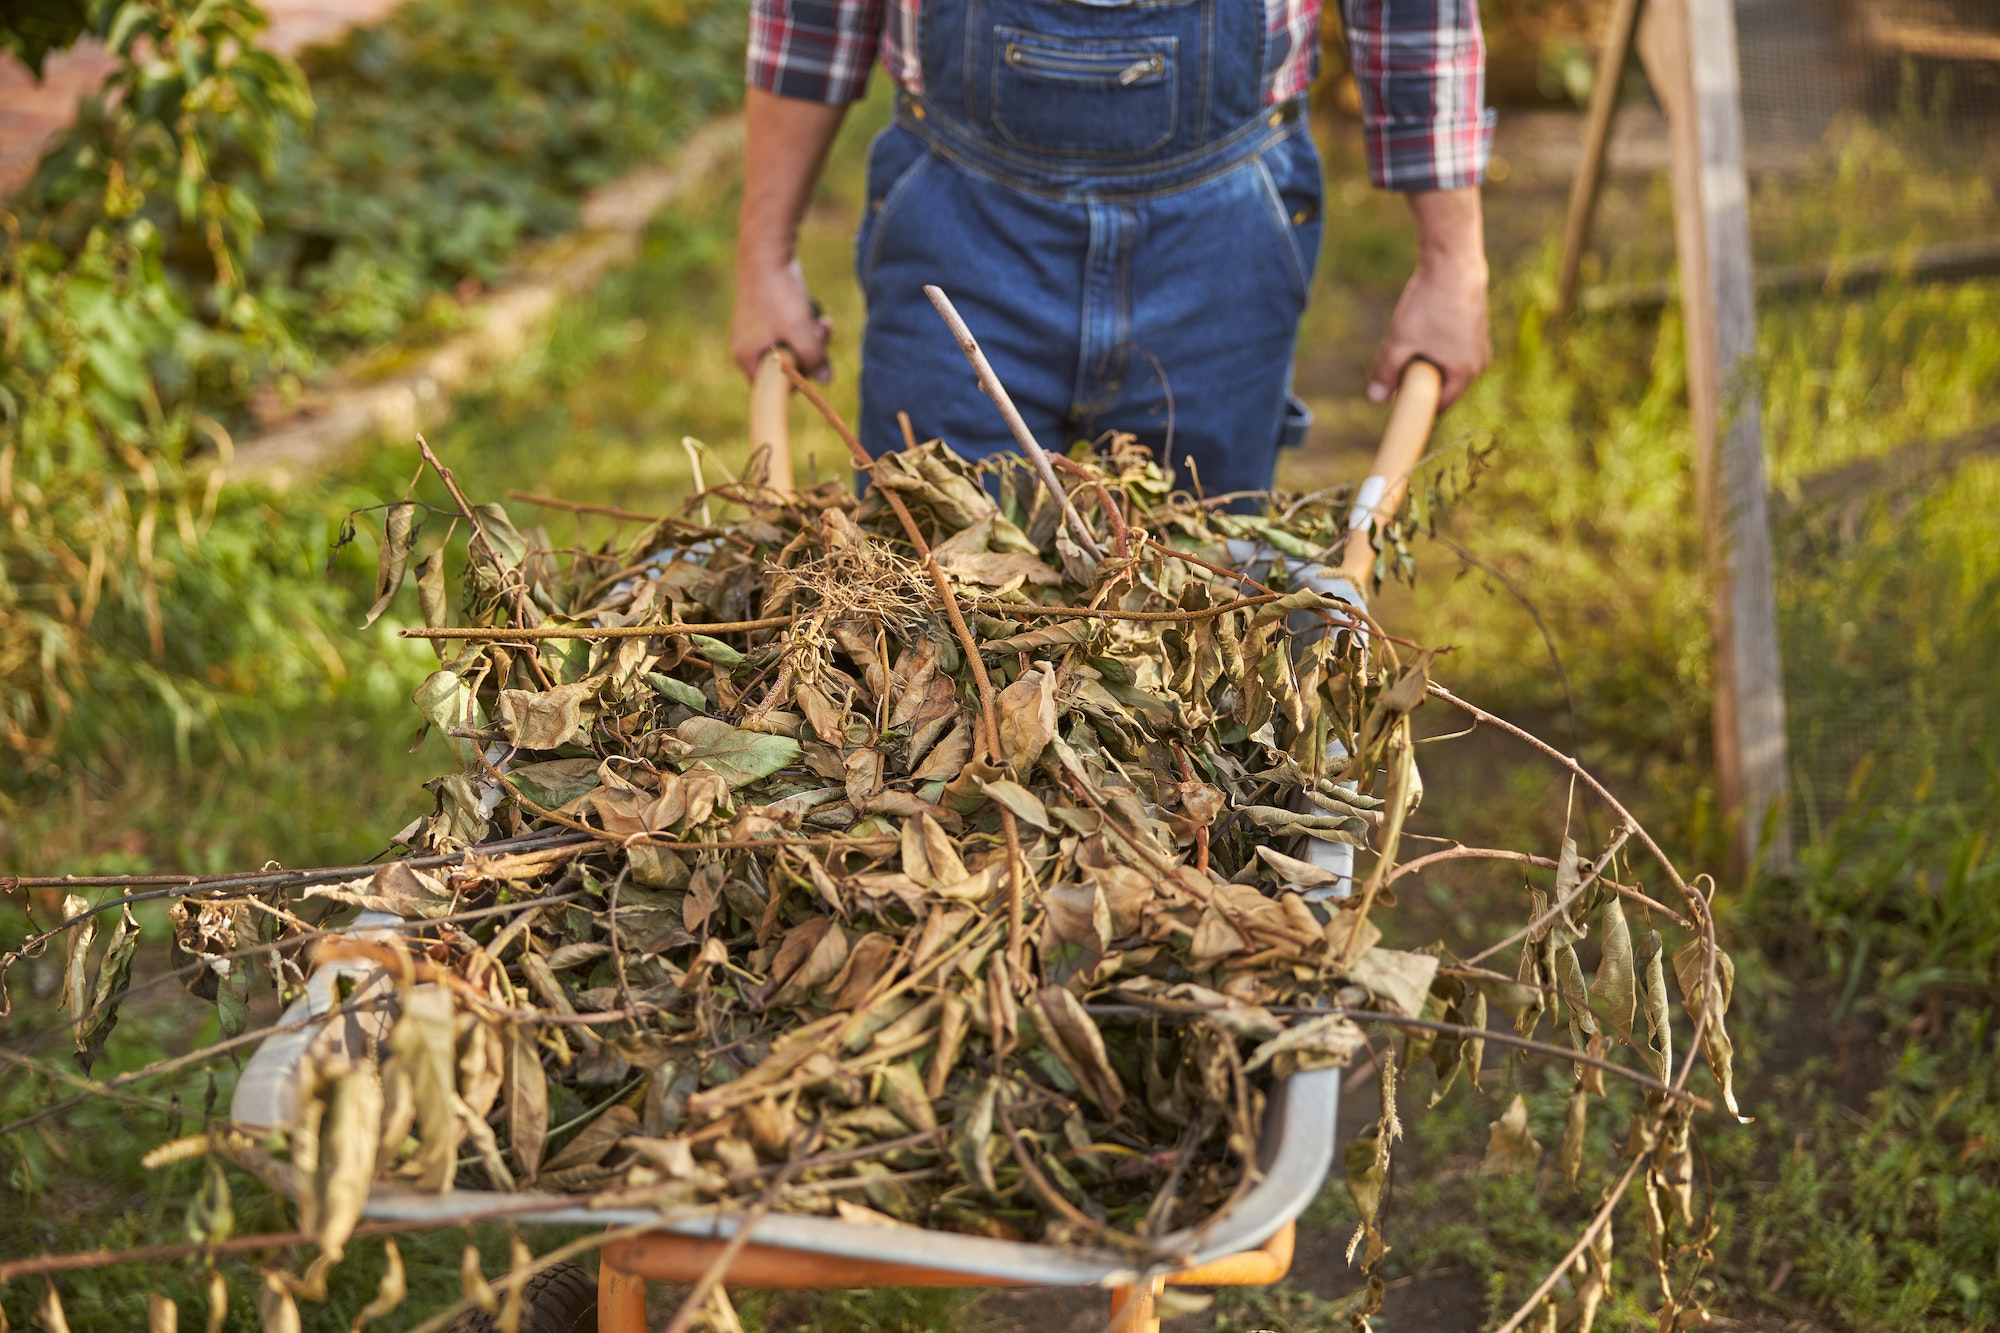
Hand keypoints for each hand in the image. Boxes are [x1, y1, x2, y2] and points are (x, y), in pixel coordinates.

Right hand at [730, 257, 831, 380]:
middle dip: (810, 354)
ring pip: (792, 350)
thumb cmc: (778, 295)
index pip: (773, 387)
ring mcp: (756, 333)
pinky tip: (817, 316)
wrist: (767, 253)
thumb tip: (827, 380)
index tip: (815, 363)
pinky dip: (804, 328)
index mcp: (746, 357)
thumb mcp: (799, 330)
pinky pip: (790, 335)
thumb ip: (813, 358)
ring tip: (824, 323)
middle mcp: (747, 349)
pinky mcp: (767, 319)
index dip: (798, 380)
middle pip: (785, 368)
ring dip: (812, 340)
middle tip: (823, 334)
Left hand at [1369, 187, 1489, 408]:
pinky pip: (1454, 348)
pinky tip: (1424, 325)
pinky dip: (1437, 346)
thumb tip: (1375, 400)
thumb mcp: (1400, 342)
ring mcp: (1480, 344)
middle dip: (1420, 380)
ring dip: (1428, 361)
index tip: (1395, 396)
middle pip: (1444, 385)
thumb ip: (1387, 373)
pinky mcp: (1476, 328)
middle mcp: (1479, 362)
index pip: (1440, 405)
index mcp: (1465, 373)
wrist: (1453, 263)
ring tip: (1411, 339)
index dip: (1415, 405)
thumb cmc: (1430, 305)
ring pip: (1448, 365)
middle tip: (1397, 363)